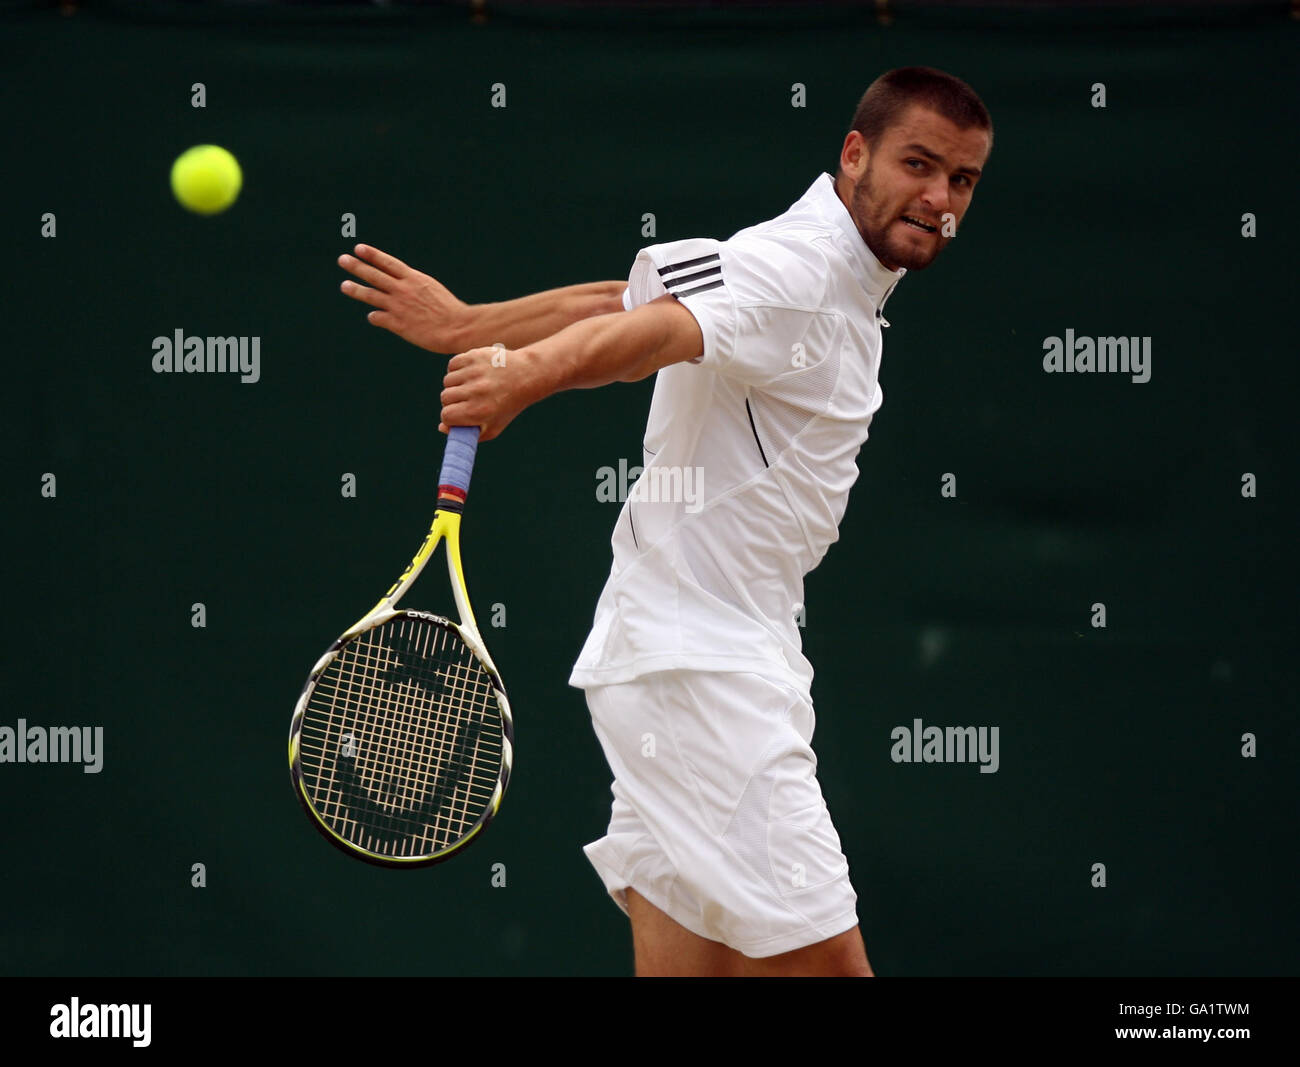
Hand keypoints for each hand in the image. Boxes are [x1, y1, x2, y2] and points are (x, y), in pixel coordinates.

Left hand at [338, 244, 471, 352]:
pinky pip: (378, 318)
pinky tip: (372, 316)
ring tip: (345, 285)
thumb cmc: (449, 310)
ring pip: (371, 295)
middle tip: (342, 259)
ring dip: (356, 290)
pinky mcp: (398, 324)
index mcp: (413, 279)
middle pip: (374, 275)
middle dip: (357, 266)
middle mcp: (403, 290)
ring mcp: (398, 306)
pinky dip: (374, 316)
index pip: (387, 263)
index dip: (372, 255)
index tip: (358, 248)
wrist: (457, 327)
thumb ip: (415, 286)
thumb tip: (402, 286)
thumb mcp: (432, 289)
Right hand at [440, 345, 540, 442]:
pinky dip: (457, 369)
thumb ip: (467, 433)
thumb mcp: (493, 427)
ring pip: (447, 381)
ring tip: (472, 386)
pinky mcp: (474, 356)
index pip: (446, 415)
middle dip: (453, 401)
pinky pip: (452, 365)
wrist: (526, 376)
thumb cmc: (507, 405)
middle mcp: (476, 391)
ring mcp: (475, 372)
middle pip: (445, 398)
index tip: (459, 414)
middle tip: (468, 399)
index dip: (451, 417)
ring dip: (455, 384)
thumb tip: (441, 427)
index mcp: (479, 411)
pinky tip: (471, 374)